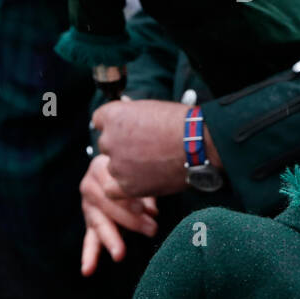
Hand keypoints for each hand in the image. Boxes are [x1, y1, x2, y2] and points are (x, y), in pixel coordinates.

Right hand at [79, 154, 158, 276]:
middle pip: (106, 205)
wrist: (113, 167)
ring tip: (120, 254)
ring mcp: (87, 206)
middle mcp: (89, 187)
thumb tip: (152, 213)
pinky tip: (87, 270)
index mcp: (99, 168)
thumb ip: (145, 189)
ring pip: (99, 224)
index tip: (142, 208)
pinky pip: (89, 240)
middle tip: (150, 230)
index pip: (112, 185)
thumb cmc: (130, 169)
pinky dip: (89, 256)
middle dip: (128, 220)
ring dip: (112, 240)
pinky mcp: (90, 223)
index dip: (126, 197)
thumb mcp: (139, 173)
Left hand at [93, 99, 220, 198]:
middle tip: (144, 147)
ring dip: (126, 166)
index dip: (114, 125)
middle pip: (106, 145)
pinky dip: (122, 188)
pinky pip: (112, 190)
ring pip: (113, 167)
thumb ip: (131, 114)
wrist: (199, 145)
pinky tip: (137, 181)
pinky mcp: (127, 186)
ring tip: (152, 163)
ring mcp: (117, 165)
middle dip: (121, 146)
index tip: (126, 129)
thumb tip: (124, 113)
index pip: (100, 121)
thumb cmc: (181, 123)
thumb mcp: (150, 108)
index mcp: (114, 116)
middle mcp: (110, 140)